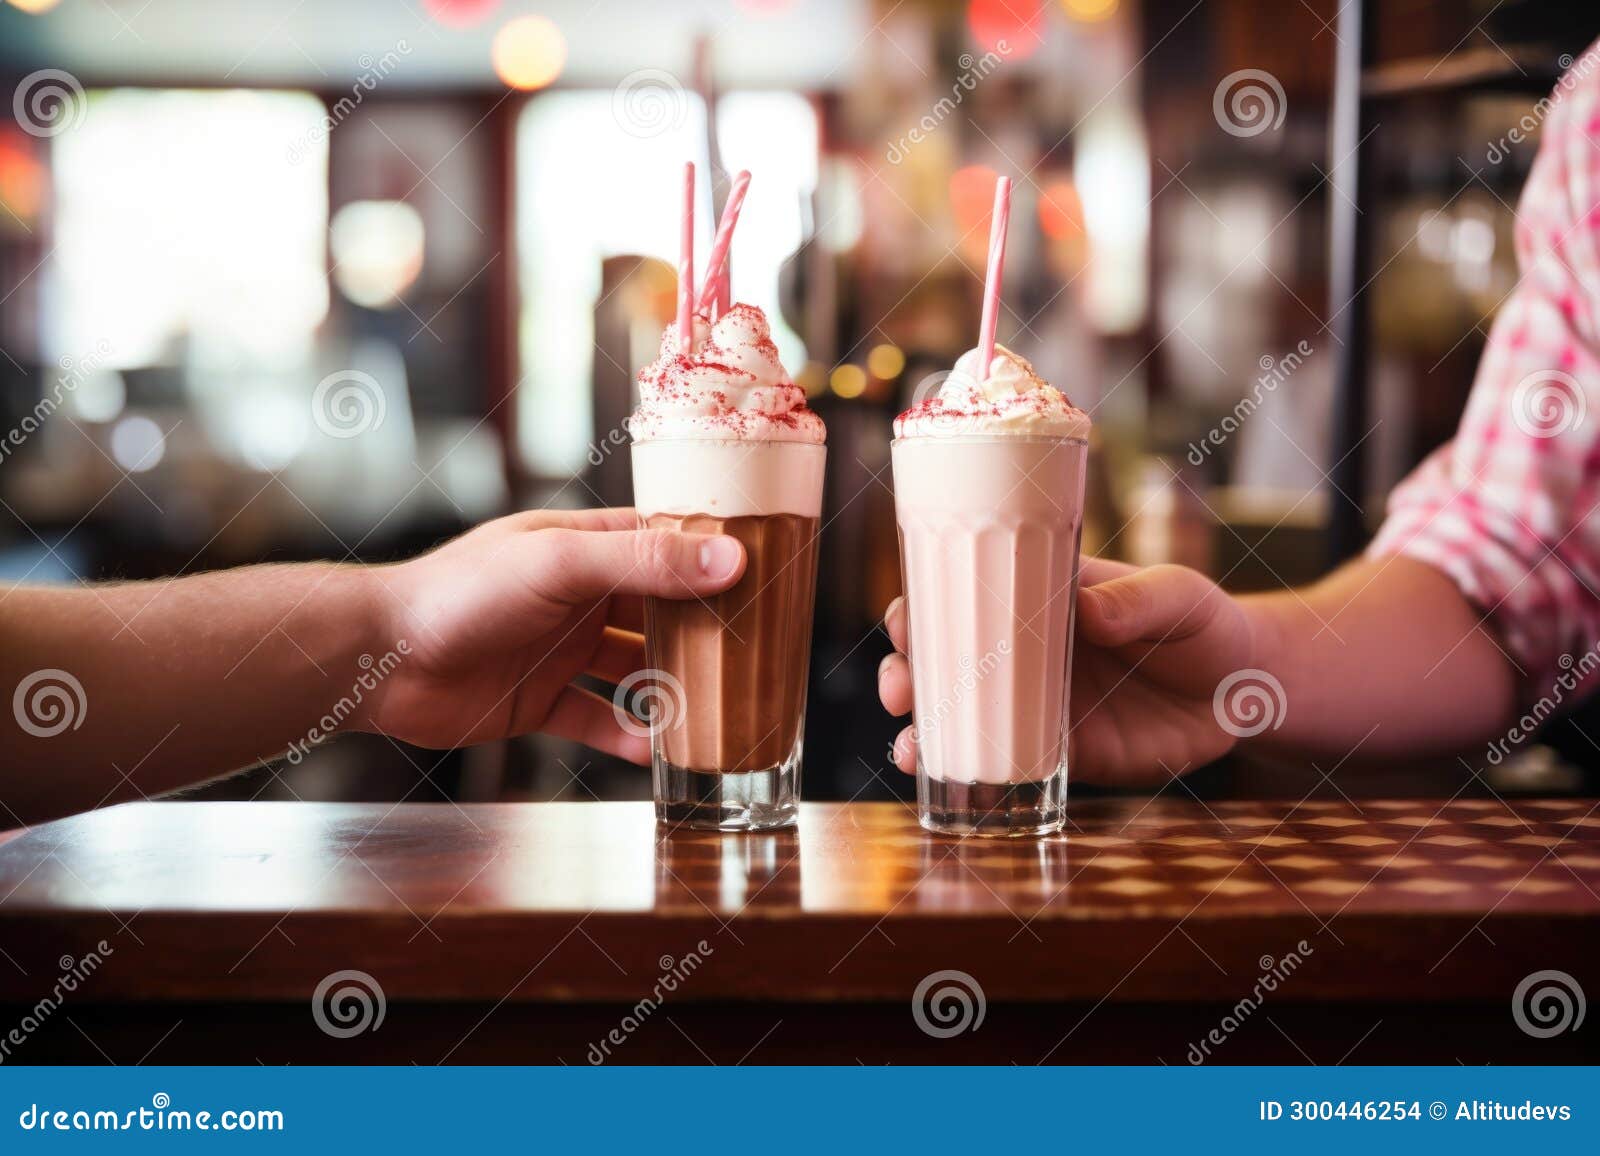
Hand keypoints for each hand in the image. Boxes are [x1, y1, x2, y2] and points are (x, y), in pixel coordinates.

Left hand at [359, 508, 744, 760]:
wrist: (380, 660)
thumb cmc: (459, 594)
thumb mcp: (561, 565)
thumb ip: (646, 564)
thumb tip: (729, 558)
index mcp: (582, 545)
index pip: (662, 542)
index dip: (710, 556)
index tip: (763, 574)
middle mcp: (575, 595)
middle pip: (656, 609)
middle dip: (702, 630)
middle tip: (753, 650)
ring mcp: (559, 650)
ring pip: (633, 667)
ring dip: (671, 686)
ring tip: (718, 707)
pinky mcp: (538, 701)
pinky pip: (596, 718)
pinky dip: (626, 735)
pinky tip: (657, 751)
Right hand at [878, 559, 1256, 785]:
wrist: (1245, 690)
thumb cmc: (1205, 624)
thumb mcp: (1179, 596)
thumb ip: (1137, 600)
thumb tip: (1087, 612)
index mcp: (1042, 600)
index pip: (967, 594)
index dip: (925, 605)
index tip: (905, 620)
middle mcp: (1026, 652)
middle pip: (944, 657)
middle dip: (905, 670)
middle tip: (900, 687)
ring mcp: (1038, 704)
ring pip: (961, 714)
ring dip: (923, 726)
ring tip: (910, 743)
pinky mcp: (1062, 753)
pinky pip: (1003, 764)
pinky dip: (966, 771)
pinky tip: (939, 779)